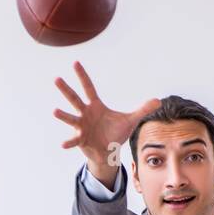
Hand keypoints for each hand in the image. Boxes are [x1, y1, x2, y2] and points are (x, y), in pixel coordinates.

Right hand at [52, 61, 159, 186]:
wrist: (108, 151)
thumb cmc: (116, 133)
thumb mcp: (130, 120)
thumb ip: (143, 109)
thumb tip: (159, 101)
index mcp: (96, 106)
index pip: (88, 88)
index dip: (83, 76)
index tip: (75, 63)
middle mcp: (85, 114)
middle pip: (75, 99)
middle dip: (66, 89)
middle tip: (56, 78)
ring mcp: (81, 126)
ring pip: (71, 118)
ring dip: (63, 115)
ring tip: (55, 110)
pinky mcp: (81, 139)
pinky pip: (74, 140)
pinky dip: (69, 142)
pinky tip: (63, 144)